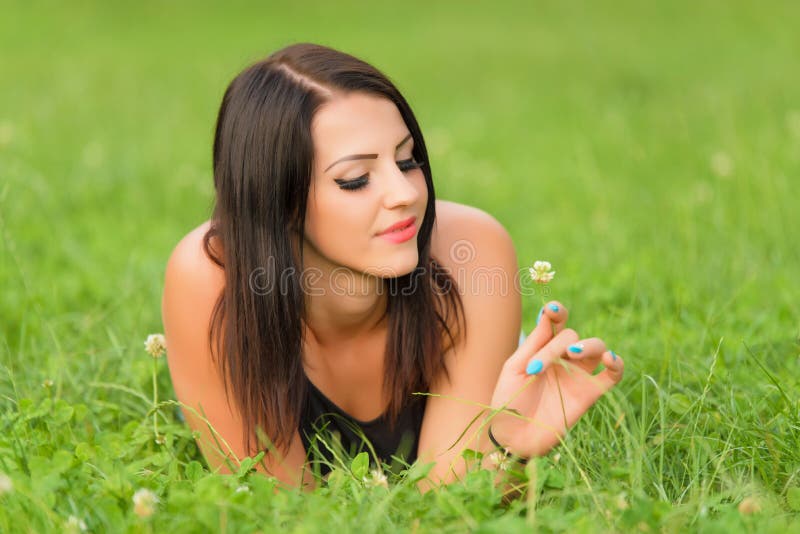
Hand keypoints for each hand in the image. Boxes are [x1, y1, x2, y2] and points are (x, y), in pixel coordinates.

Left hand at [488, 301, 623, 456]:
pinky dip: (616, 364)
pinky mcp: (590, 394)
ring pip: (597, 348)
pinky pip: (612, 376)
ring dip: (589, 345)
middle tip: (538, 367)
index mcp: (541, 348)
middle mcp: (562, 358)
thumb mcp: (515, 368)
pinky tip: (610, 359)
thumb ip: (534, 343)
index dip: (557, 312)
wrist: (512, 436)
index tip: (552, 310)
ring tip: (573, 353)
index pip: (556, 322)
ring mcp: (578, 375)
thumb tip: (548, 313)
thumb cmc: (509, 400)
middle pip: (573, 336)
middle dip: (557, 345)